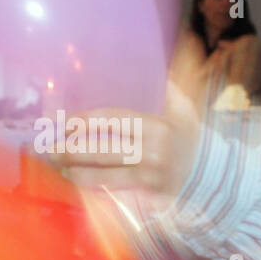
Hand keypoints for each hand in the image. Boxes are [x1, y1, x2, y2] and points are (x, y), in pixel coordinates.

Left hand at [59, 81, 202, 195]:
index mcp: (156, 127)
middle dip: (71, 150)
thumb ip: (169, 87)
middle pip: (103, 151)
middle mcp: (151, 153)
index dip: (86, 122)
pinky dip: (93, 188)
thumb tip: (160, 63)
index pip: (113, 120)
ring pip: (105, 176)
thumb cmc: (190, 137)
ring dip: (77, 171)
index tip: (66, 123)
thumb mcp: (184, 109)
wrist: (212, 175)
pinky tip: (76, 181)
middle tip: (48, 148)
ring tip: (57, 165)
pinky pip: (114, 192)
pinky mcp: (148, 196)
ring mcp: (150, 178)